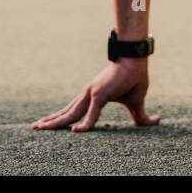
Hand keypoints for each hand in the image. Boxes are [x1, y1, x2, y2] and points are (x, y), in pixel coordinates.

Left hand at [31, 59, 159, 131]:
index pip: (74, 110)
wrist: (136, 60)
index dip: (63, 118)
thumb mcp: (137, 102)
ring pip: (71, 113)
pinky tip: (76, 132)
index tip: (50, 124)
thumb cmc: (135, 78)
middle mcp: (88, 94)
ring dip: (55, 122)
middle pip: (66, 112)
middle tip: (35, 127)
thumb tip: (156, 122)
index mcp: (93, 96)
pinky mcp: (101, 94)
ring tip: (39, 128)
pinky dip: (85, 124)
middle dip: (51, 121)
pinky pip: (91, 113)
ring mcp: (92, 94)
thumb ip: (140, 116)